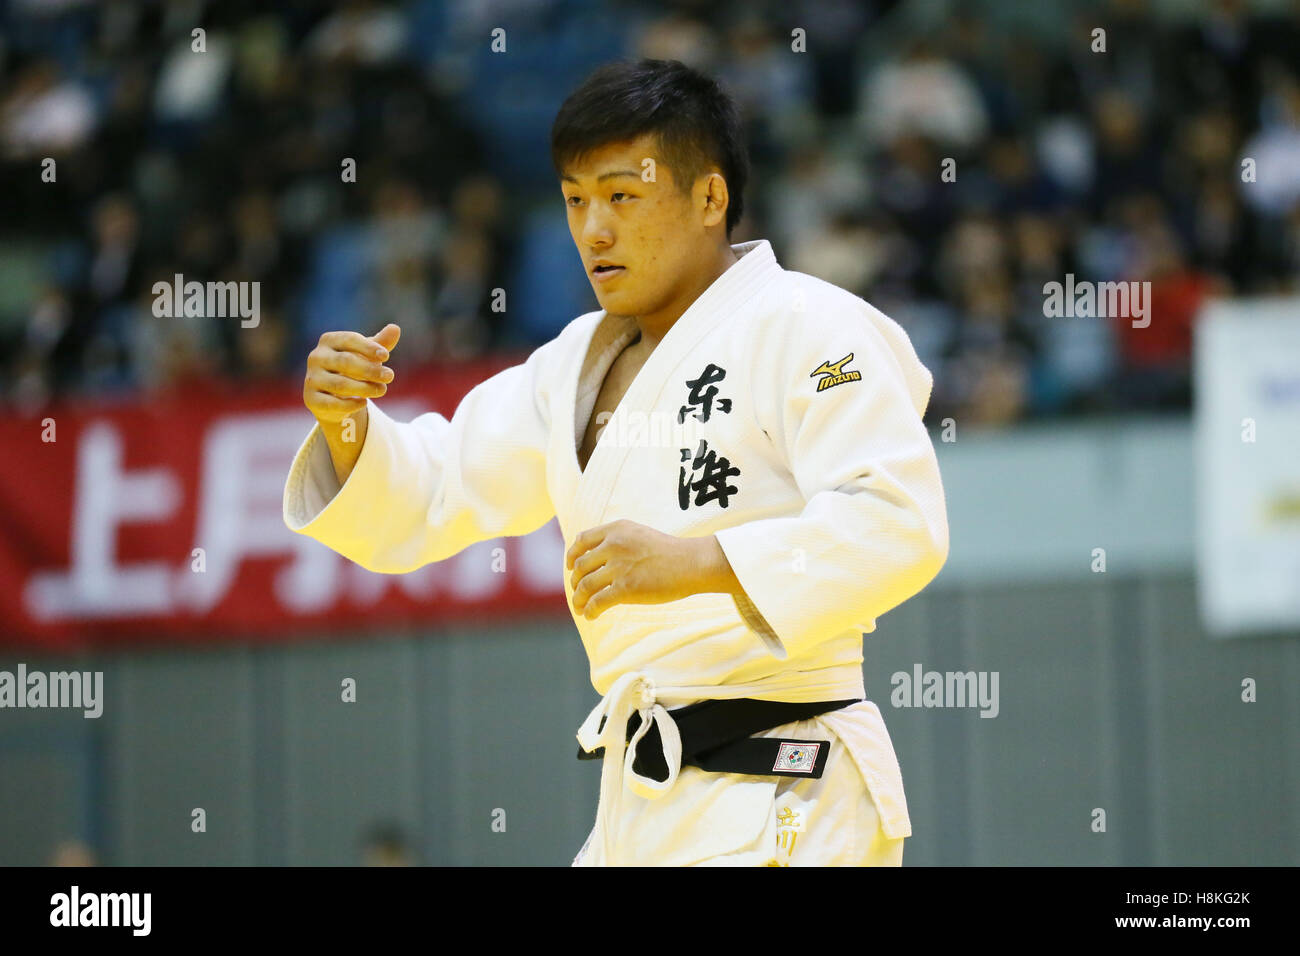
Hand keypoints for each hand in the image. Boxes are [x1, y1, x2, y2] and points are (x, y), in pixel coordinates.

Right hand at [304, 323, 399, 423]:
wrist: (333, 398)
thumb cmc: (352, 370)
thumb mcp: (367, 355)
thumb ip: (380, 343)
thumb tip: (395, 328)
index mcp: (329, 341)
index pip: (350, 339)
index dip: (368, 347)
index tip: (386, 356)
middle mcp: (316, 357)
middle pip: (346, 361)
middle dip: (370, 369)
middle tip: (389, 376)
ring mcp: (312, 378)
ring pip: (340, 384)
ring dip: (365, 388)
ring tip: (382, 390)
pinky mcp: (311, 399)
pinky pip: (332, 403)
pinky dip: (350, 404)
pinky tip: (364, 402)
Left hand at [565, 519, 741, 619]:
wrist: (691, 563)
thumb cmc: (669, 552)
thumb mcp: (639, 534)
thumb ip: (617, 539)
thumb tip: (594, 555)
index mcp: (616, 530)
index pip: (581, 540)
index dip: (572, 555)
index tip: (571, 567)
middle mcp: (614, 545)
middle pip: (581, 566)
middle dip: (575, 581)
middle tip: (577, 592)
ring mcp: (619, 567)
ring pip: (585, 586)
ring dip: (578, 599)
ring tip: (579, 608)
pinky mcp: (625, 588)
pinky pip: (597, 602)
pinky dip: (590, 610)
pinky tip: (590, 616)